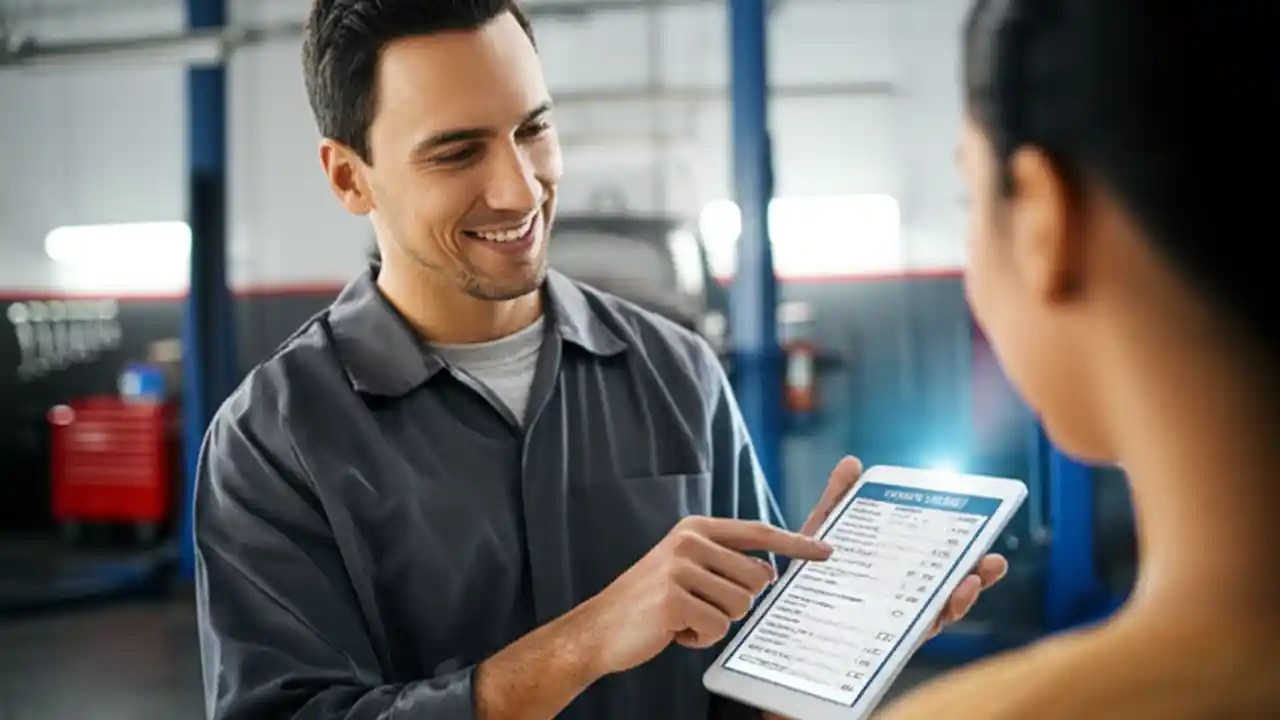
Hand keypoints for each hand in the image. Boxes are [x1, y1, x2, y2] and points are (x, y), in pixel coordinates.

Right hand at [576, 516, 833, 677]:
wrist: (600, 627)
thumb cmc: (649, 602)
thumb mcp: (685, 568)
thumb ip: (725, 564)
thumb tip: (769, 573)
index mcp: (696, 529)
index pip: (757, 532)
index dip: (795, 543)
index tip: (826, 551)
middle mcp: (689, 542)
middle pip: (756, 579)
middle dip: (736, 604)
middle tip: (699, 606)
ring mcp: (680, 568)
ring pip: (740, 606)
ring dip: (716, 623)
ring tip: (683, 618)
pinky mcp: (673, 599)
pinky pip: (717, 627)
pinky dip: (700, 638)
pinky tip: (673, 631)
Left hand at [798, 457, 1009, 640]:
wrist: (780, 601)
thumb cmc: (808, 565)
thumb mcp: (823, 527)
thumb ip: (838, 497)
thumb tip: (852, 463)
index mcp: (899, 569)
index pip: (940, 560)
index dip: (967, 551)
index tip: (986, 535)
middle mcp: (903, 596)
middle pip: (949, 588)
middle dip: (977, 576)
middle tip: (993, 561)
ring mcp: (895, 621)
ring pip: (937, 613)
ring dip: (961, 599)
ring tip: (972, 580)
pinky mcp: (880, 642)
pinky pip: (910, 633)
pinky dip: (929, 619)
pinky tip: (938, 606)